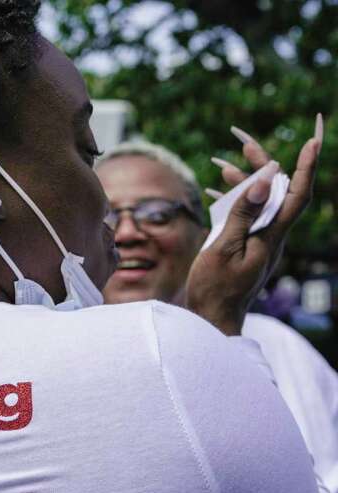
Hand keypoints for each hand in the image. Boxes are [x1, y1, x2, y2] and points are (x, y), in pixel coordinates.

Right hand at [186, 115, 322, 335]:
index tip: (313, 139)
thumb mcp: (224, 249)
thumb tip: (264, 177)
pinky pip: (246, 215)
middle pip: (276, 190)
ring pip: (260, 201)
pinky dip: (234, 197)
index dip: (307, 165)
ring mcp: (259, 241)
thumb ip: (243, 213)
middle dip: (264, 161)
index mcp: (273, 235)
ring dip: (246, 177)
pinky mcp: (246, 247)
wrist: (212, 320)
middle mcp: (272, 235)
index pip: (298, 194)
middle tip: (244, 138)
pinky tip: (218, 186)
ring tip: (228, 157)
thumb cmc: (215, 289)